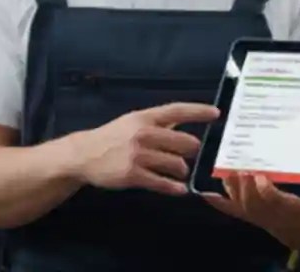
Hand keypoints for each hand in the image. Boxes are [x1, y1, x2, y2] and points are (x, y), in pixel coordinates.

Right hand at [71, 102, 219, 195]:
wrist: (84, 154)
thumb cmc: (112, 137)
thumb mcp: (133, 122)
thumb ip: (157, 123)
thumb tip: (183, 123)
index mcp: (144, 117)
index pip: (176, 110)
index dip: (198, 111)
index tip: (216, 113)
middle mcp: (143, 133)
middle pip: (183, 141)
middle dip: (192, 150)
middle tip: (191, 154)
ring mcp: (138, 155)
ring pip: (176, 164)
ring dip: (182, 170)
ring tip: (179, 172)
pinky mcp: (133, 174)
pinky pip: (162, 183)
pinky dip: (174, 188)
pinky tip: (180, 189)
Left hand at [202, 172, 299, 250]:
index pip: (284, 208)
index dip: (271, 195)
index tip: (262, 178)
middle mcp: (280, 222)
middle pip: (260, 208)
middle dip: (248, 189)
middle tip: (240, 168)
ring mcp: (266, 221)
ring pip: (247, 209)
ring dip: (235, 191)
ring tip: (227, 171)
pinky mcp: (257, 218)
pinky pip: (237, 212)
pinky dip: (221, 203)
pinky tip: (207, 192)